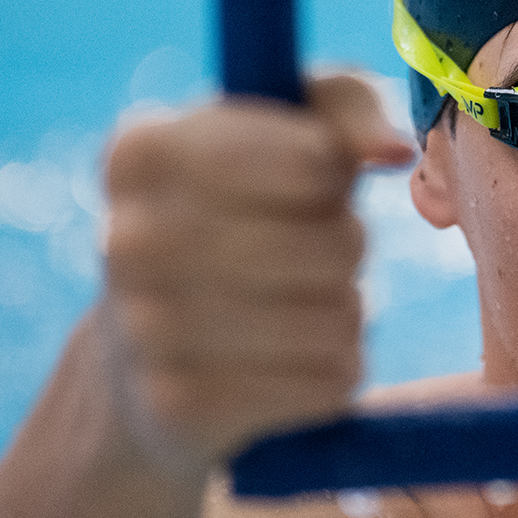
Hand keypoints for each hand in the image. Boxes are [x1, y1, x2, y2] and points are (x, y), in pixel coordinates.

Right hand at [98, 74, 414, 475]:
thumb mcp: (288, 133)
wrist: (144, 350)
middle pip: (338, 243)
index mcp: (143, 151)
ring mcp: (146, 330)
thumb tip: (391, 150)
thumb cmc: (241, 210)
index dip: (334, 174)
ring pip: (338, 317)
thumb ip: (347, 108)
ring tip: (299, 303)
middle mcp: (126, 238)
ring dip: (345, 311)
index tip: (305, 178)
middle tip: (307, 251)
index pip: (313, 160)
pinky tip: (288, 362)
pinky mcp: (181, 409)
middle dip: (346, 245)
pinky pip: (327, 384)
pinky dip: (333, 372)